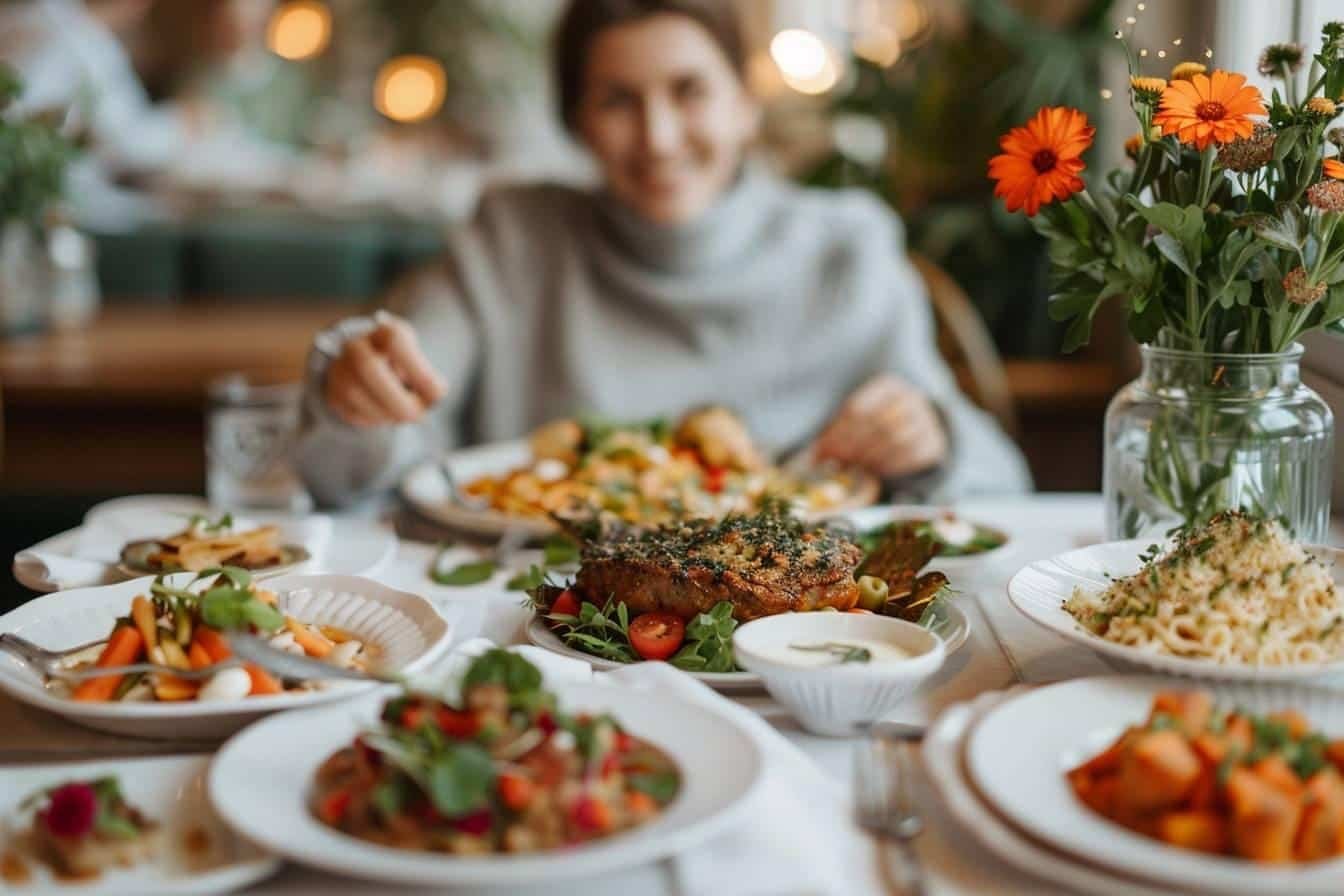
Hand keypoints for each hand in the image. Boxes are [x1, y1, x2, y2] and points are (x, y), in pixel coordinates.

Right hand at [324, 313, 446, 426]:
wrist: (368, 364)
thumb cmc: (401, 364)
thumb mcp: (419, 363)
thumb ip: (428, 379)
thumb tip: (435, 395)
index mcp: (383, 332)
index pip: (395, 342)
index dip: (418, 370)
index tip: (438, 392)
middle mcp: (355, 346)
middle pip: (368, 367)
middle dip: (397, 399)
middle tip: (418, 415)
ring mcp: (340, 369)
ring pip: (357, 394)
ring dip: (387, 412)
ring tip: (403, 413)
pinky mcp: (333, 393)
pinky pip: (352, 412)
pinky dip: (375, 419)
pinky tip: (386, 414)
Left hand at [813, 376, 947, 478]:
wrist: (917, 423)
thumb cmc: (877, 419)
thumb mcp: (857, 417)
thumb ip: (838, 432)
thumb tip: (815, 457)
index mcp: (888, 385)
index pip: (859, 408)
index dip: (839, 433)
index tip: (825, 451)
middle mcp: (912, 398)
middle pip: (878, 425)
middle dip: (854, 447)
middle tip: (838, 463)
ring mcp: (927, 420)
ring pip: (896, 441)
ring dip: (871, 457)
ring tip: (855, 466)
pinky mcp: (935, 442)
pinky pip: (913, 456)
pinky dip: (890, 466)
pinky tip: (874, 470)